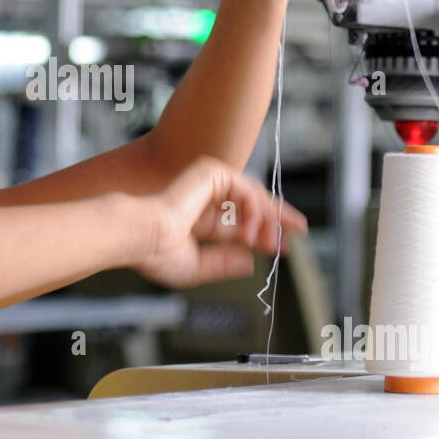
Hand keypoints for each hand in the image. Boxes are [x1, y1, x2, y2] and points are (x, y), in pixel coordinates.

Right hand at [132, 156, 307, 288]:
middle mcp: (204, 199)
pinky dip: (254, 211)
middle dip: (276, 219)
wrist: (141, 236)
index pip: (239, 222)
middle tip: (297, 232)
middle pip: (252, 205)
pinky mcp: (211, 172)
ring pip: (253, 197)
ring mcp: (207, 184)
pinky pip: (246, 190)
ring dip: (268, 220)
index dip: (263, 233)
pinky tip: (250, 233)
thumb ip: (223, 263)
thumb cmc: (156, 253)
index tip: (282, 246)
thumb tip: (249, 262)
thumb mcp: (197, 266)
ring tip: (273, 242)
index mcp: (198, 220)